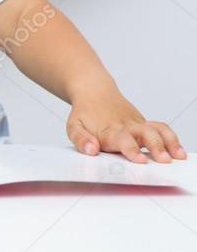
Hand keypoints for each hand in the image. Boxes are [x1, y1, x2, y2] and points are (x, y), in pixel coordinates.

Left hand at [67, 90, 186, 162]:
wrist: (94, 91)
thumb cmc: (84, 112)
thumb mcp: (74, 126)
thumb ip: (81, 140)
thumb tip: (91, 150)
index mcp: (109, 131)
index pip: (122, 140)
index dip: (131, 149)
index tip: (139, 160)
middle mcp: (127, 127)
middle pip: (145, 134)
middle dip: (155, 147)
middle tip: (163, 159)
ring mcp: (137, 125)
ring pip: (157, 130)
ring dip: (169, 142)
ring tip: (178, 156)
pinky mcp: (144, 124)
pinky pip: (161, 128)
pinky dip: (172, 138)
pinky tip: (178, 152)